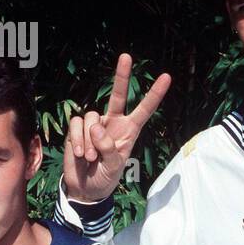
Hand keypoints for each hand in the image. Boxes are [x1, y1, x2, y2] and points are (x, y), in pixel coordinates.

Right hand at [62, 53, 171, 202]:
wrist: (84, 188)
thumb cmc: (105, 178)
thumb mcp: (113, 168)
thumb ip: (108, 149)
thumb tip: (96, 128)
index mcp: (129, 131)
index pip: (144, 110)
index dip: (154, 94)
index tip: (166, 77)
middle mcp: (113, 123)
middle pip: (118, 95)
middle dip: (122, 76)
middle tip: (126, 56)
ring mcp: (94, 124)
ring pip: (92, 117)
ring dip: (90, 141)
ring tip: (90, 158)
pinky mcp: (77, 129)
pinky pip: (77, 124)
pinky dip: (78, 140)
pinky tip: (79, 154)